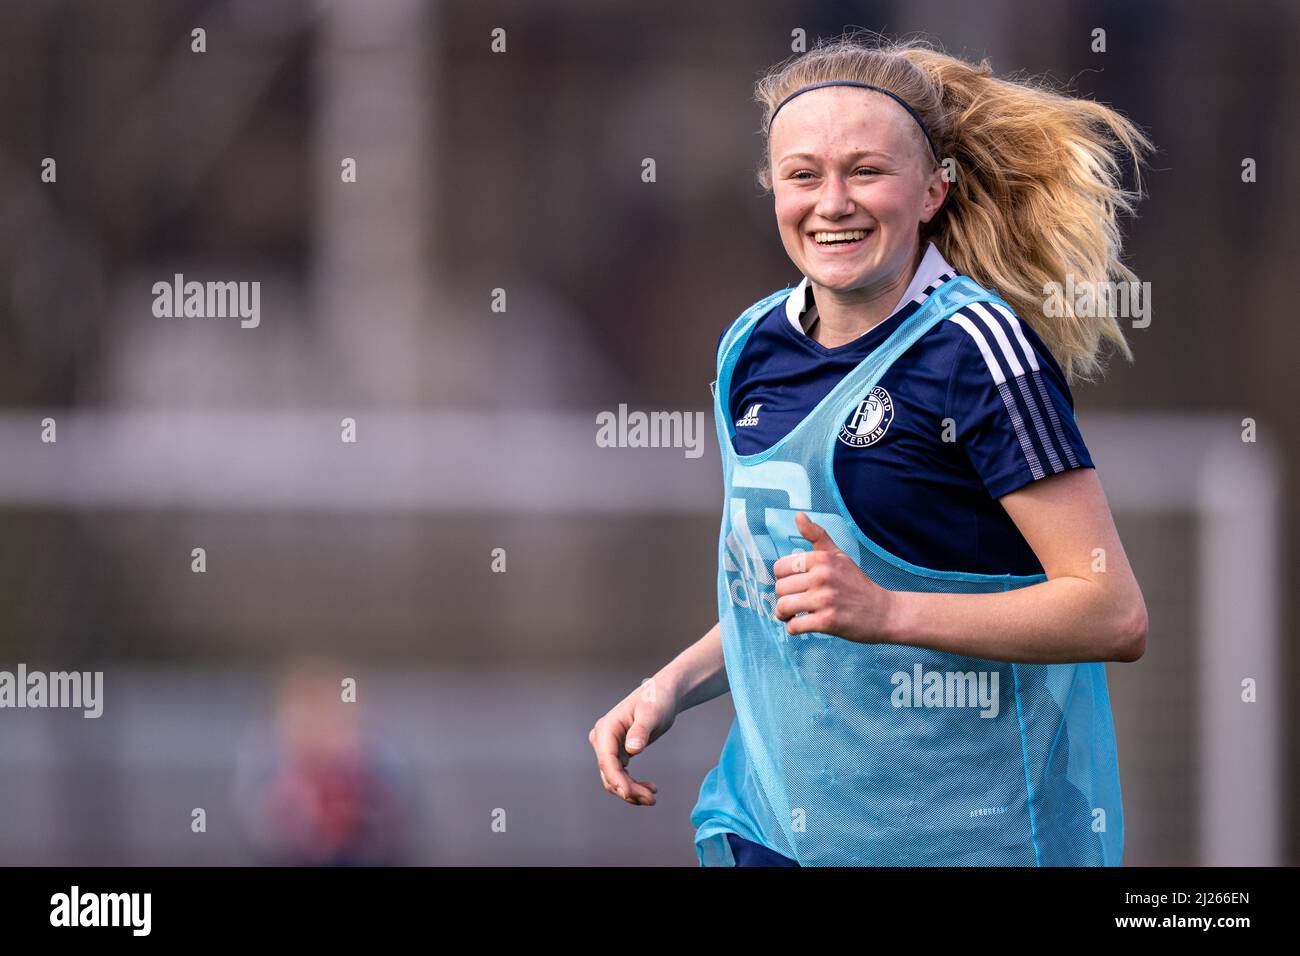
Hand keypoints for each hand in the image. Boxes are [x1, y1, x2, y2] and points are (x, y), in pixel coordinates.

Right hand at [588, 677, 676, 805]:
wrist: (662, 695)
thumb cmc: (657, 700)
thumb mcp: (652, 713)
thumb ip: (641, 730)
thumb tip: (632, 749)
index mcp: (607, 728)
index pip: (607, 760)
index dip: (617, 780)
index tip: (630, 795)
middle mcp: (603, 738)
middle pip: (609, 773)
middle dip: (628, 790)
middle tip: (652, 800)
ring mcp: (608, 746)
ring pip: (613, 778)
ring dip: (631, 791)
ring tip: (652, 797)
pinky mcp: (618, 751)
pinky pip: (620, 774)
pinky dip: (633, 785)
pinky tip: (649, 788)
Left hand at [772, 511, 896, 643]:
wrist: (883, 613)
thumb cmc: (857, 584)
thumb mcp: (839, 556)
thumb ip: (817, 536)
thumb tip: (798, 515)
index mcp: (822, 559)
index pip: (779, 567)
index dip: (783, 579)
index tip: (794, 585)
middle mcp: (822, 576)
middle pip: (780, 588)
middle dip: (784, 598)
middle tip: (795, 603)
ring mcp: (825, 599)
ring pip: (783, 607)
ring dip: (784, 615)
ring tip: (793, 616)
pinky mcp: (827, 621)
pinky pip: (794, 626)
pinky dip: (793, 629)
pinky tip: (803, 625)